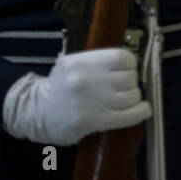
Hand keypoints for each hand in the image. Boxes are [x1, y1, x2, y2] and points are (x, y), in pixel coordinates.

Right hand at [2, 48, 151, 146]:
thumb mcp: (70, 65)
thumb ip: (94, 61)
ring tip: (129, 99)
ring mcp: (90, 101)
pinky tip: (143, 110)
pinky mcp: (94, 121)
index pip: (121, 57)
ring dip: (135, 98)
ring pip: (131, 96)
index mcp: (81, 61)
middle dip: (133, 82)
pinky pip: (129, 116)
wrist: (37, 113)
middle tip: (128, 87)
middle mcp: (86, 79)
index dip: (131, 64)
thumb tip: (128, 62)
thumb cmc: (58, 88)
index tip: (129, 69)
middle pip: (128, 78)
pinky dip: (141, 112)